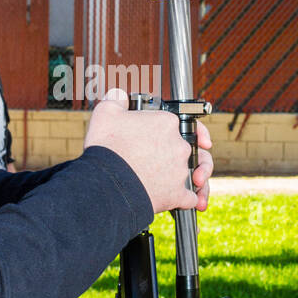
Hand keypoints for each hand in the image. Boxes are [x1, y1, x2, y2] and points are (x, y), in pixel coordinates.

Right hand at [84, 87, 213, 215]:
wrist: (106, 184)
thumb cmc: (106, 148)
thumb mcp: (106, 112)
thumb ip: (117, 99)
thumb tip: (120, 96)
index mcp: (167, 123)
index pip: (176, 121)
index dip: (169, 127)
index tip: (166, 132)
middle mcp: (179, 145)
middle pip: (185, 147)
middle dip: (174, 153)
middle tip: (159, 158)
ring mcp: (181, 171)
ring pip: (190, 173)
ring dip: (185, 177)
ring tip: (171, 181)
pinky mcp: (178, 194)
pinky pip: (190, 198)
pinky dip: (187, 200)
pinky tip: (181, 200)